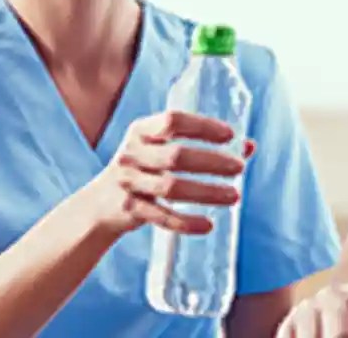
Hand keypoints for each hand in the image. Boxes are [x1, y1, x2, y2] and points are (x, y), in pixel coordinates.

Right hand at [76, 110, 254, 236]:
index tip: (230, 135)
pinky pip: (161, 217)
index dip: (202, 126)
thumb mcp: (162, 150)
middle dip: (211, 161)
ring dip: (206, 192)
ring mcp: (128, 183)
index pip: (172, 120)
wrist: (98, 205)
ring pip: (171, 188)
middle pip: (176, 156)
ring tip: (234, 196)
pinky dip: (186, 222)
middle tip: (239, 168)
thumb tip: (248, 146)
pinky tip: (208, 225)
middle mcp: (132, 154)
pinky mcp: (129, 211)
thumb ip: (201, 145)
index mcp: (141, 131)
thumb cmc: (144, 169)